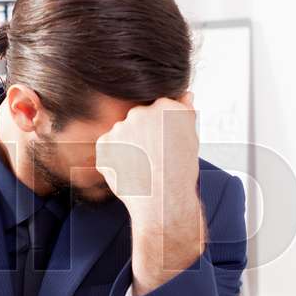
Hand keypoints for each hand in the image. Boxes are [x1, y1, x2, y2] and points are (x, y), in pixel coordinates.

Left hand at [94, 95, 204, 295]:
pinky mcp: (104, 143)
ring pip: (121, 133)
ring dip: (127, 146)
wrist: (163, 201)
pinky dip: (114, 158)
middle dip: (142, 136)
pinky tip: (128, 171)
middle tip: (153, 158)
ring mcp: (120, 127)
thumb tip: (186, 94)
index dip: (161, 130)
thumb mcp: (191, 139)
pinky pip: (108, 148)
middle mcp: (141, 112)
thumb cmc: (180, 172)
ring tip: (141, 167)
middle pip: (137, 119)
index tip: (165, 146)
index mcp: (165, 107)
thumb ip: (185, 113)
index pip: (157, 110)